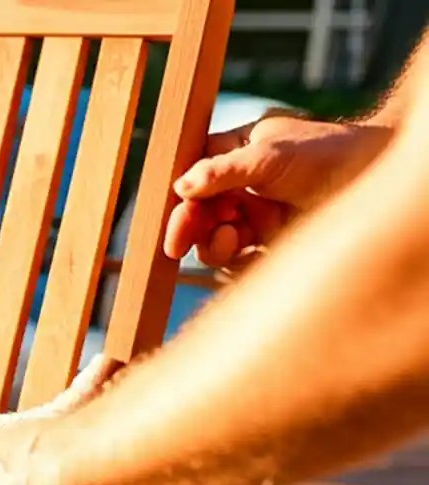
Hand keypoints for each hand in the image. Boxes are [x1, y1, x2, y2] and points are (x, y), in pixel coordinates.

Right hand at [165, 113, 393, 269]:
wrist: (376, 176)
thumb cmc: (328, 153)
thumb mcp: (270, 154)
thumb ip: (223, 170)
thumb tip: (181, 187)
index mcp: (234, 155)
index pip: (193, 180)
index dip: (180, 203)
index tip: (176, 226)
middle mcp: (240, 188)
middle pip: (199, 216)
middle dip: (193, 229)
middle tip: (185, 244)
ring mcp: (255, 216)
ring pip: (215, 242)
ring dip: (215, 246)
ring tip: (233, 239)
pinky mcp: (270, 243)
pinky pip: (240, 262)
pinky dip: (238, 263)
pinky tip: (249, 252)